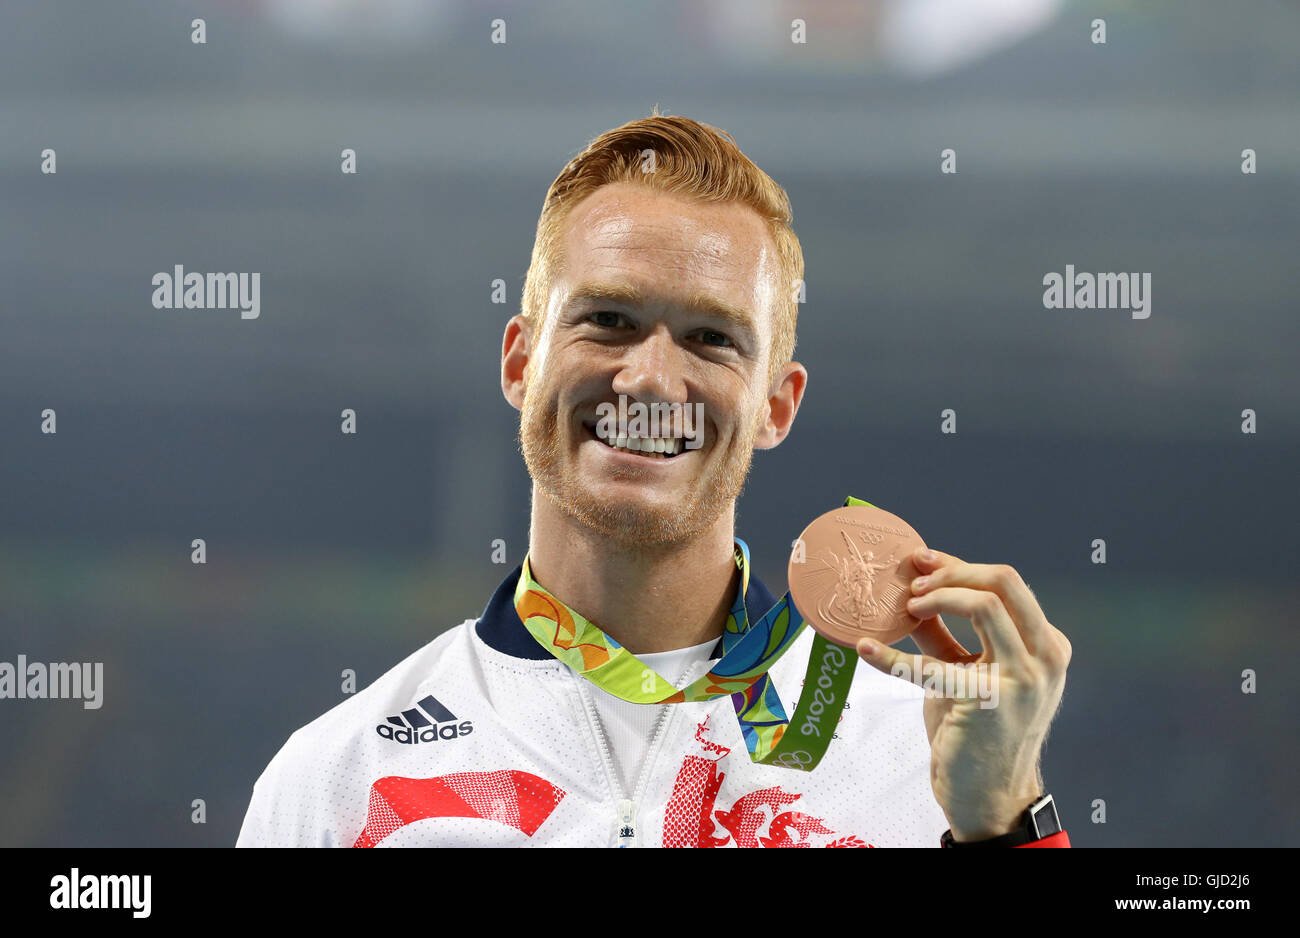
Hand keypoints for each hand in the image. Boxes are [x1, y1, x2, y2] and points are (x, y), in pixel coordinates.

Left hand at [855, 547, 1070, 840]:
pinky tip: (865, 649)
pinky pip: (935, 665)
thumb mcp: (968, 673)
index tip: (919, 561)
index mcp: (1046, 644)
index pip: (1006, 585)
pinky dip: (893, 656)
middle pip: (1004, 581)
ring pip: (985, 605)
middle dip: (952, 572)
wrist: (989, 796)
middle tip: (913, 584)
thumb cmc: (978, 733)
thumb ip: (947, 635)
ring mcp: (1023, 678)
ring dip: (937, 598)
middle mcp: (1045, 656)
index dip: (958, 566)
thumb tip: (913, 594)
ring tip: (906, 609)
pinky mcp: (989, 701)